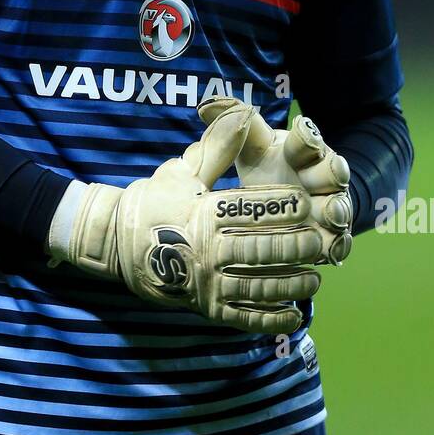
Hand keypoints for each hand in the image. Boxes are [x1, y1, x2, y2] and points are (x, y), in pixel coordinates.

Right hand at [47, 102, 323, 333]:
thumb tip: (243, 115)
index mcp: (203, 214)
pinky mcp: (203, 307)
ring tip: (315, 278)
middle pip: (262, 249)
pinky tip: (295, 315)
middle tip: (320, 241)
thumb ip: (218, 147)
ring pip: (258, 286)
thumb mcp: (182, 170)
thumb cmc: (153, 201)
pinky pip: (242, 318)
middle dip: (296, 246)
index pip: (253, 210)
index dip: (284, 208)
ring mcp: (205, 283)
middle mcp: (206, 250)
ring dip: (291, 284)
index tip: (307, 204)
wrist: (113, 243)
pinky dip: (271, 319)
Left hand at [197, 99, 352, 266]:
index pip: (308, 140)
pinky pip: (337, 243)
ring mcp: (329, 209)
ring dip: (338, 211)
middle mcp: (323, 178)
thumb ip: (236, 126)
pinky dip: (334, 247)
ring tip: (331, 214)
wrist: (278, 206)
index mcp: (305, 151)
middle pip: (333, 173)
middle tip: (333, 172)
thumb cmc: (266, 166)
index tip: (302, 129)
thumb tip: (205, 106)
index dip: (307, 136)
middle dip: (333, 172)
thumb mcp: (252, 147)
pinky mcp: (328, 239)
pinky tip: (328, 252)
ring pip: (339, 209)